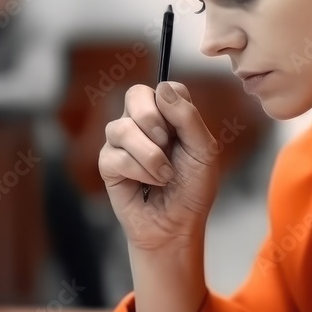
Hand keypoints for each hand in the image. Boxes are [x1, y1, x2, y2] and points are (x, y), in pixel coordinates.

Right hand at [99, 81, 221, 252]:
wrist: (178, 225)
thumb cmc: (193, 188)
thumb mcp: (204, 151)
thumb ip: (188, 117)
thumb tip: (161, 89)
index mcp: (169, 114)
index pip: (165, 87)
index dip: (173, 105)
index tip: (183, 130)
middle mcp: (143, 122)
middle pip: (135, 94)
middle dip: (153, 121)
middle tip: (167, 144)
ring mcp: (122, 141)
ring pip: (121, 128)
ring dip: (150, 156)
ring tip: (165, 175)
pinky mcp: (108, 163)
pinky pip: (115, 157)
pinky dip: (139, 173)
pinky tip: (149, 185)